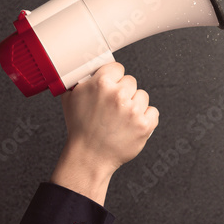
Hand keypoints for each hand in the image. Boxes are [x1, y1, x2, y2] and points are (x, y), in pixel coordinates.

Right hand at [49, 62, 157, 205]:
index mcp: (101, 84)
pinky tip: (131, 125)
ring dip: (134, 105)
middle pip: (131, 81)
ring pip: (142, 96)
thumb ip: (81, 79)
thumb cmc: (80, 129)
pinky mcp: (145, 125)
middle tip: (112, 108)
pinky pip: (153, 112)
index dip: (113, 78)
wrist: (89, 157)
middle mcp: (118, 95)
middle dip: (123, 92)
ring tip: (120, 118)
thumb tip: (86, 67)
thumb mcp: (71, 98)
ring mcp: (133, 110)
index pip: (118, 68)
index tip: (110, 87)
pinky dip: (145, 118)